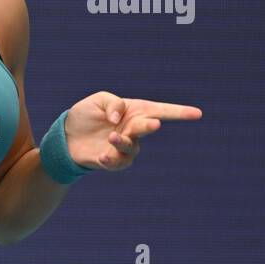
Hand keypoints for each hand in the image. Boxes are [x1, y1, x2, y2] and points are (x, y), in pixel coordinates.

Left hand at [64, 91, 202, 171]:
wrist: (67, 135)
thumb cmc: (87, 115)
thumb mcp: (98, 100)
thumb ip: (113, 104)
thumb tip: (118, 119)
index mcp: (136, 111)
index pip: (161, 111)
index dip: (179, 112)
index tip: (197, 114)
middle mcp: (134, 129)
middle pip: (147, 127)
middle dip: (149, 126)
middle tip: (152, 124)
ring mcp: (124, 146)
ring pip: (131, 147)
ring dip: (123, 142)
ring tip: (111, 136)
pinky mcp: (112, 160)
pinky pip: (117, 163)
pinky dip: (111, 159)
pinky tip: (102, 156)